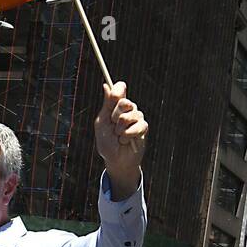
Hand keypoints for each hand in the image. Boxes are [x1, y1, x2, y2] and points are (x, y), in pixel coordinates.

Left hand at [94, 81, 146, 197]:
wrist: (116, 160)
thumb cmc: (107, 142)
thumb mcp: (102, 123)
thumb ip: (106, 105)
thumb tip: (106, 85)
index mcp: (115, 105)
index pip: (120, 88)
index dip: (118, 91)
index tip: (114, 98)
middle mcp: (128, 108)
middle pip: (123, 102)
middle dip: (114, 117)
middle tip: (113, 127)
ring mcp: (137, 117)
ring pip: (129, 116)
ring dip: (120, 130)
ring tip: (119, 137)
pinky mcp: (143, 127)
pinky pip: (137, 127)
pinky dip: (128, 136)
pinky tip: (126, 141)